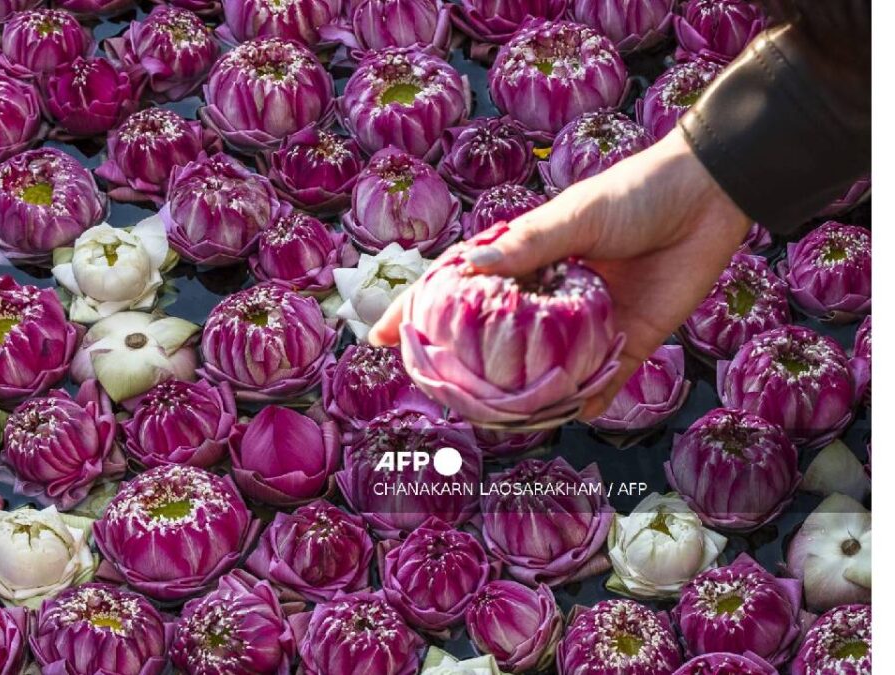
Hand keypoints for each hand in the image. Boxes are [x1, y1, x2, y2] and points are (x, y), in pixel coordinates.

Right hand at [369, 129, 752, 419]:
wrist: (710, 195)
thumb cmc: (634, 194)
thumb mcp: (574, 214)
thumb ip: (527, 244)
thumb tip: (469, 267)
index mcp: (527, 260)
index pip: (461, 290)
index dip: (420, 314)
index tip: (381, 339)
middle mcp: (550, 296)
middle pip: (496, 340)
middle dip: (464, 369)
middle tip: (436, 394)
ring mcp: (588, 321)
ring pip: (545, 369)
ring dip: (522, 395)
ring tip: (492, 421)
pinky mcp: (632, 340)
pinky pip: (604, 380)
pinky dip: (588, 400)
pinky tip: (567, 418)